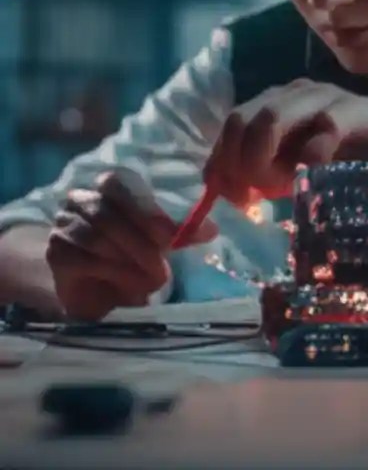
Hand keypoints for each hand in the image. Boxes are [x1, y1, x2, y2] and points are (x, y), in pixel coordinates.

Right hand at [46, 168, 216, 320]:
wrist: (98, 287)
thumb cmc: (133, 255)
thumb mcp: (162, 242)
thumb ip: (182, 234)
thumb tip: (211, 229)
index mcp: (109, 187)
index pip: (119, 182)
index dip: (145, 209)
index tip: (170, 236)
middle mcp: (81, 200)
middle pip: (106, 212)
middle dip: (139, 240)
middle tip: (162, 263)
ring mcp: (64, 225)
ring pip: (95, 238)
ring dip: (129, 260)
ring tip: (153, 278)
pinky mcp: (56, 254)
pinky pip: (82, 260)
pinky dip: (112, 273)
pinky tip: (129, 283)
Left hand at [204, 80, 367, 204]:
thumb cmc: (361, 163)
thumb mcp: (303, 169)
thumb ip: (270, 173)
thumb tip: (230, 190)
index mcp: (282, 103)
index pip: (233, 123)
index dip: (221, 161)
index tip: (227, 198)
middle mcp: (299, 93)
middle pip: (243, 118)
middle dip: (238, 162)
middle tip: (251, 198)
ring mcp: (328, 99)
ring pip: (271, 118)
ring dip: (264, 159)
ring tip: (280, 188)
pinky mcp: (357, 112)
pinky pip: (321, 128)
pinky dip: (309, 157)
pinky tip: (313, 177)